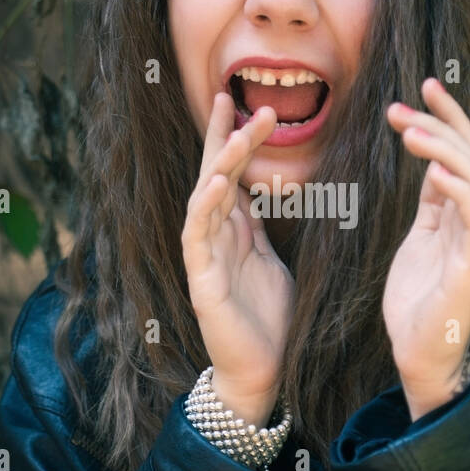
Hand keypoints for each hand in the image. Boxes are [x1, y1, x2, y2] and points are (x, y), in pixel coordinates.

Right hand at [181, 93, 293, 425]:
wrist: (262, 372)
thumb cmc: (269, 320)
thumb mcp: (273, 262)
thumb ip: (263, 229)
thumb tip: (267, 191)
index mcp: (234, 232)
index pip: (232, 175)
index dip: (238, 139)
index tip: (250, 106)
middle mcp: (214, 237)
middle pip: (214, 176)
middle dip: (223, 137)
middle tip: (233, 98)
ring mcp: (204, 257)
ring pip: (204, 198)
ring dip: (218, 164)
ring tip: (236, 133)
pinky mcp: (201, 281)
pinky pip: (197, 236)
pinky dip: (205, 207)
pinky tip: (215, 184)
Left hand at [383, 78, 469, 420]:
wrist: (420, 355)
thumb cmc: (418, 302)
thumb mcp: (419, 239)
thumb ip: (431, 203)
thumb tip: (431, 162)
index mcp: (466, 214)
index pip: (465, 153)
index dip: (448, 117)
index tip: (424, 85)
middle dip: (439, 125)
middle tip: (399, 108)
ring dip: (442, 151)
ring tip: (409, 132)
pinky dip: (459, 191)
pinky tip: (434, 173)